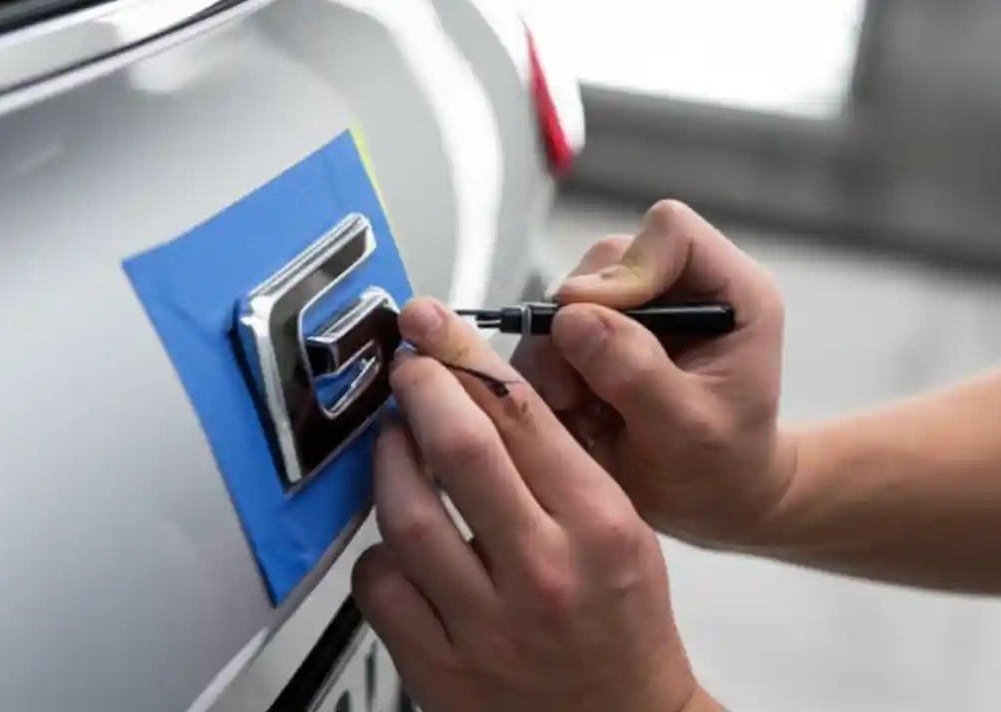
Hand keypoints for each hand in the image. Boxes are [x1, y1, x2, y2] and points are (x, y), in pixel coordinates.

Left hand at [352, 298, 717, 711]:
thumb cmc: (621, 628)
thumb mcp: (623, 530)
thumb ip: (560, 463)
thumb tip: (484, 388)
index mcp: (599, 527)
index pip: (522, 416)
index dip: (465, 359)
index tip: (437, 332)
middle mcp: (543, 573)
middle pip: (460, 448)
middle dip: (421, 389)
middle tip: (407, 369)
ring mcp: (486, 625)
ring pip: (405, 516)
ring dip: (388, 461)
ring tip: (393, 441)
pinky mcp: (439, 669)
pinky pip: (379, 587)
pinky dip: (377, 551)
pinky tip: (394, 538)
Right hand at [513, 200, 790, 546]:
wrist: (709, 501)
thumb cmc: (721, 467)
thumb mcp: (689, 430)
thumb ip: (638, 373)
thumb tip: (573, 318)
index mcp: (730, 292)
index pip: (669, 233)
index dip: (628, 271)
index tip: (595, 327)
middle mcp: (678, 286)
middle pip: (603, 262)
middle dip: (575, 323)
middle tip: (573, 388)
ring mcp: (633, 308)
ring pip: (564, 297)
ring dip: (554, 354)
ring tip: (574, 407)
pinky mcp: (596, 334)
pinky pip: (546, 333)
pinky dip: (545, 372)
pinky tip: (571, 410)